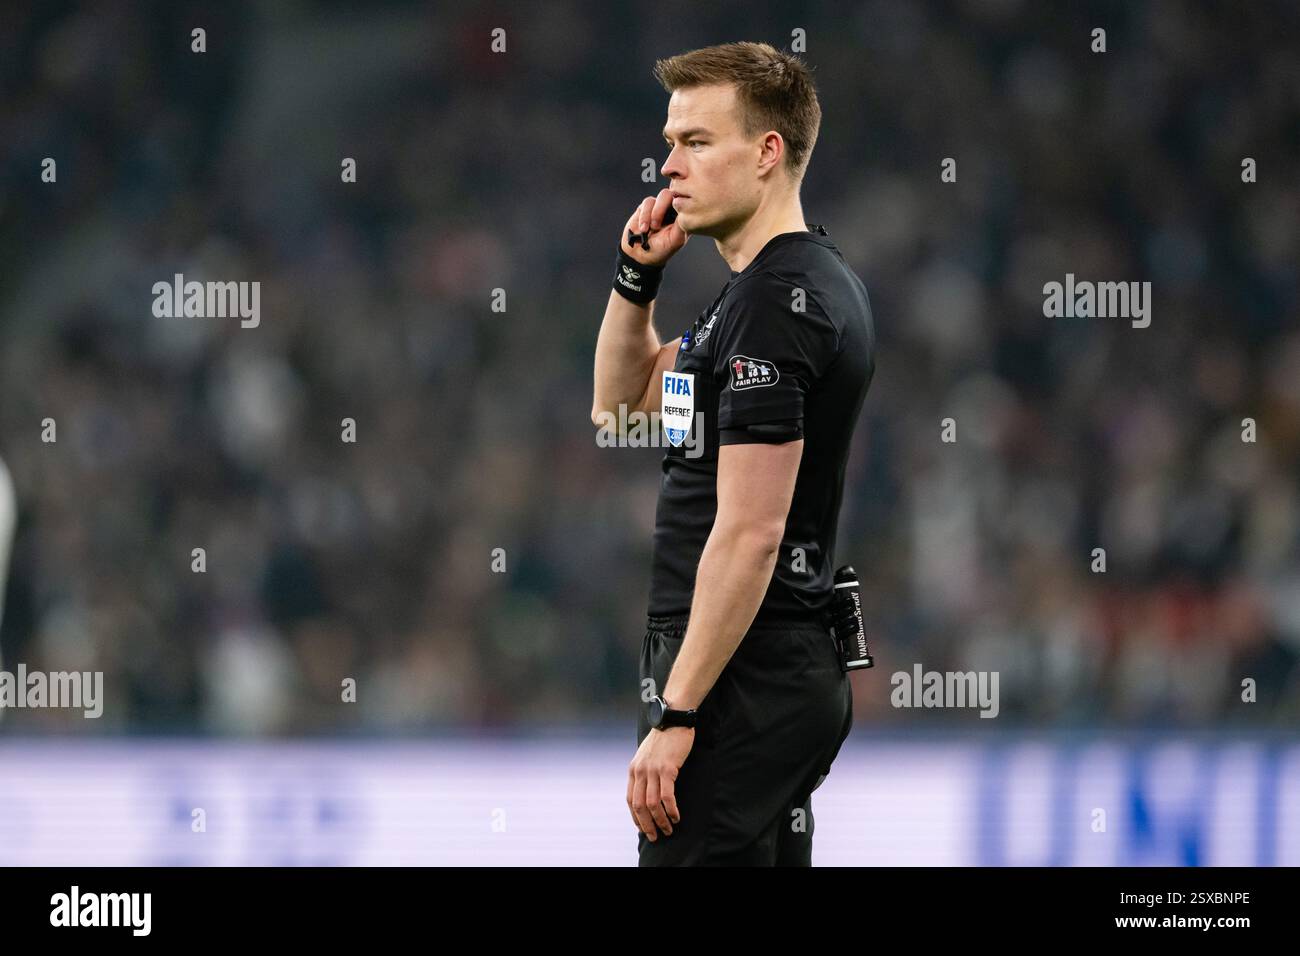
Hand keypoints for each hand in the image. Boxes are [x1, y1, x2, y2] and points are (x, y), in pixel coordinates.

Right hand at [620, 187, 688, 266]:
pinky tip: (643, 228)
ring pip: (663, 195)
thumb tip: (685, 212)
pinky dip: (644, 216)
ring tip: (650, 229)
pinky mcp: (648, 206)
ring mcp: (661, 206)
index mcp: (683, 217)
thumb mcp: (675, 241)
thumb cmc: (660, 249)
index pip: (689, 202)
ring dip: (654, 213)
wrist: (640, 253)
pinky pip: (648, 202)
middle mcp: (674, 209)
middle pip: (676, 194)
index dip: (685, 203)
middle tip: (656, 226)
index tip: (675, 215)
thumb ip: (681, 226)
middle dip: (663, 209)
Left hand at [627, 725, 693, 840]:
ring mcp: (653, 770)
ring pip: (652, 804)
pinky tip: (676, 816)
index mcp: (633, 769)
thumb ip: (645, 770)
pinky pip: (666, 796)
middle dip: (646, 824)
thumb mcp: (647, 754)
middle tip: (655, 836)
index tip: (643, 828)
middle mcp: (640, 771)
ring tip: (669, 829)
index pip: (630, 799)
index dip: (636, 817)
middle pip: (638, 806)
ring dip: (660, 820)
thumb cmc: (664, 737)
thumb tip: (648, 788)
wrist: (673, 718)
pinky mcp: (667, 768)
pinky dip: (670, 810)